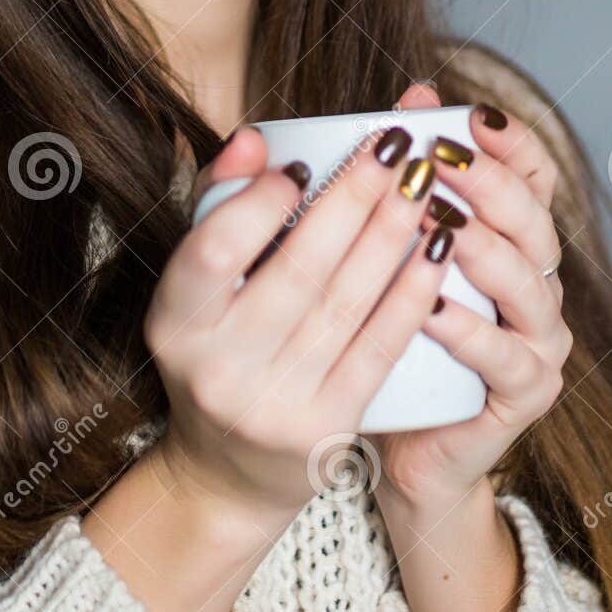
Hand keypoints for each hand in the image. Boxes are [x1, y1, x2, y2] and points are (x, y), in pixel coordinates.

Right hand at [143, 119, 459, 526]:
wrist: (230, 472)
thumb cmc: (218, 348)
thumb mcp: (197, 285)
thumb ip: (221, 203)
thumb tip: (255, 139)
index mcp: (175, 322)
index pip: (213, 252)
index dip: (259, 203)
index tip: (304, 161)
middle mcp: (218, 368)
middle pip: (297, 270)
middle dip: (353, 199)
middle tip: (394, 147)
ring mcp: (274, 404)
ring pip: (346, 303)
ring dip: (393, 234)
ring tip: (423, 184)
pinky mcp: (326, 428)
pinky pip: (378, 347)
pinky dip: (412, 293)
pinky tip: (437, 250)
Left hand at [366, 80, 571, 515]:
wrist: (401, 440)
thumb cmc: (391, 336)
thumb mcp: (390, 256)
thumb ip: (403, 180)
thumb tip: (408, 95)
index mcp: (515, 243)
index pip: (534, 178)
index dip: (512, 143)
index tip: (470, 115)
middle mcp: (538, 285)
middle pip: (533, 222)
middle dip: (488, 184)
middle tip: (439, 160)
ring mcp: (538, 339)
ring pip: (526, 284)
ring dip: (482, 250)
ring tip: (438, 225)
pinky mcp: (526, 392)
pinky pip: (503, 357)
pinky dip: (469, 332)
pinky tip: (432, 311)